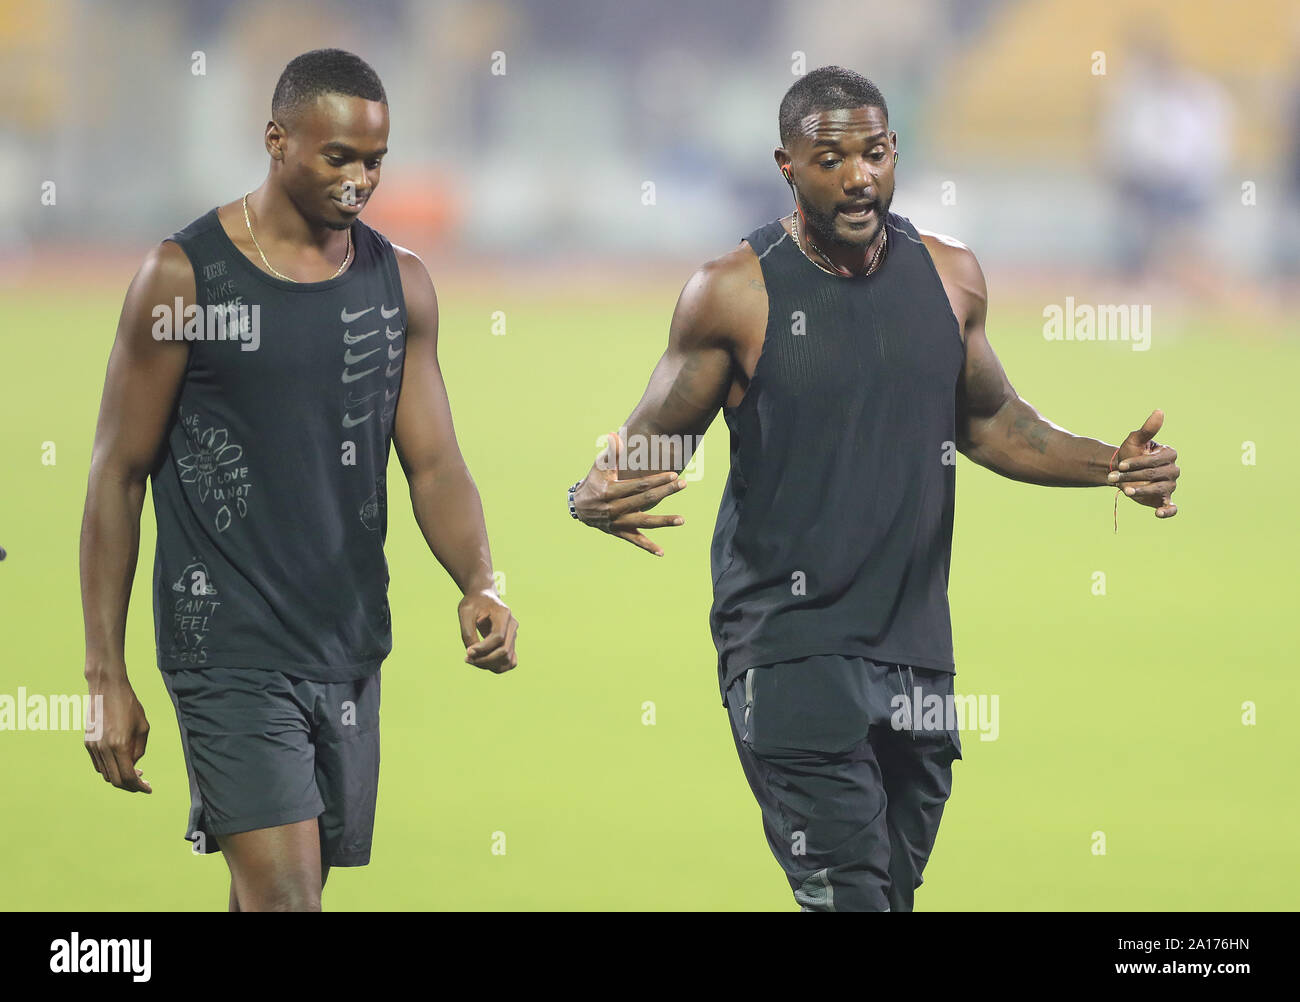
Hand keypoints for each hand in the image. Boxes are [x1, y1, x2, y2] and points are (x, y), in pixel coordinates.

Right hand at [84, 669, 151, 792]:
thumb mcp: (143, 727)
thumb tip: (134, 766)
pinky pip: (98, 764)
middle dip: (130, 786)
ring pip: (105, 774)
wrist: (107, 688)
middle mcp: (103, 749)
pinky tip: (120, 763)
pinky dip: (110, 769)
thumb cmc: (129, 705)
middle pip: (115, 780)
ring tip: (134, 772)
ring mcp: (93, 747)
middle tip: (142, 784)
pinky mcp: (87, 743)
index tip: (148, 789)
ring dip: (119, 777)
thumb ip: (138, 750)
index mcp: (119, 745)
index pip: (127, 777)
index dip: (139, 787)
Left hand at [458, 589, 517, 672]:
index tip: (467, 651)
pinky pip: (510, 661)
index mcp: (503, 613)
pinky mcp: (511, 642)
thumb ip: (468, 633)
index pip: (498, 637)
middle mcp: (512, 625)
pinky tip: (482, 662)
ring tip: (473, 661)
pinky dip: (497, 666)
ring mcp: (514, 635)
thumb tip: (472, 654)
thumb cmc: (473, 603)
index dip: (483, 648)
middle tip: (467, 658)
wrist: (483, 597)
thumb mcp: (465, 612)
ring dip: (490, 665)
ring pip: (508, 659)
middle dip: (484, 659)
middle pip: (504, 650)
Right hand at [572, 431, 687, 555]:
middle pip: (644, 501)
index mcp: (610, 491)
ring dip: (663, 522)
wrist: (579, 507)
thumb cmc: (593, 482)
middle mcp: (614, 508)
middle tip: (683, 484)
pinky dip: (647, 547)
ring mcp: (617, 523)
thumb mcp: (599, 467)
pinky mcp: (619, 533)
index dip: (656, 480)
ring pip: (643, 523)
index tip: (673, 475)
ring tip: (682, 520)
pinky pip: (635, 541)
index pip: (637, 485)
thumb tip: (615, 434)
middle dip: (665, 492)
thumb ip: (611, 453)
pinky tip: (662, 552)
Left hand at [1108, 409, 1178, 517]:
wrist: (1120, 470)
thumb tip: (1159, 411)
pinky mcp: (1164, 499)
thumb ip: (1147, 429)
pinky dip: (1167, 511)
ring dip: (1140, 490)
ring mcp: (1170, 485)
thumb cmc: (1129, 452)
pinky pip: (1171, 508)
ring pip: (1158, 489)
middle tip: (1113, 478)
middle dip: (1133, 476)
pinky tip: (1157, 513)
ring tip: (1124, 491)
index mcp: (1169, 454)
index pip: (1156, 461)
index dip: (1138, 463)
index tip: (1121, 464)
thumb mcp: (1135, 440)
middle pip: (1155, 475)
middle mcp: (1173, 470)